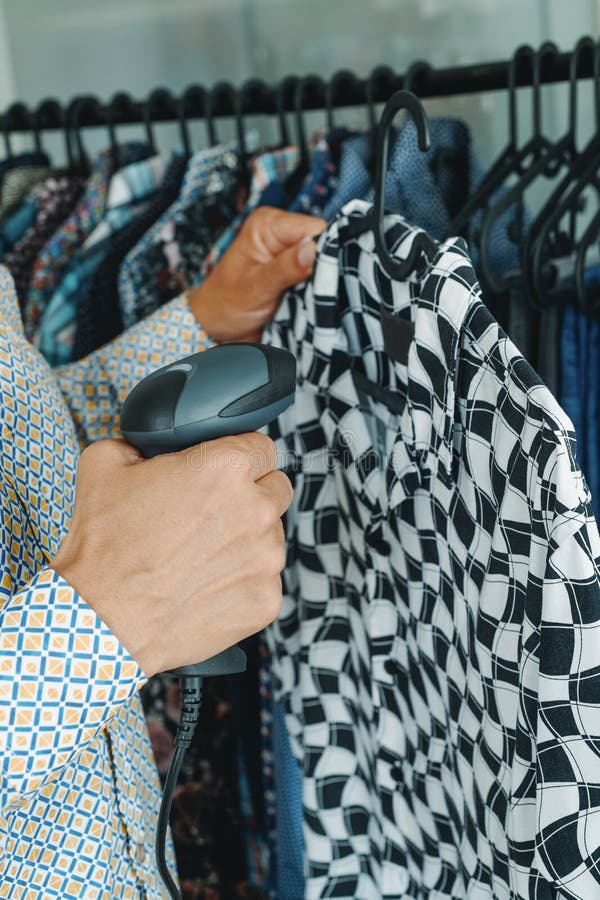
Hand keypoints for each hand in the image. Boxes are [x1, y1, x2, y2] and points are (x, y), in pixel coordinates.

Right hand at [51, 435, 292, 677]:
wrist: (103, 620)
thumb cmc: (105, 549)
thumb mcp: (104, 466)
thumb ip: (139, 444)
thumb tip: (146, 446)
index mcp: (224, 468)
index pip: (262, 446)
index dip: (242, 456)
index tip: (230, 470)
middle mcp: (255, 510)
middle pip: (276, 488)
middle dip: (251, 496)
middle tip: (213, 514)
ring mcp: (265, 558)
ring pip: (272, 536)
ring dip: (248, 541)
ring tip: (202, 556)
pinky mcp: (266, 599)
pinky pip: (266, 580)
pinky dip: (243, 582)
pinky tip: (206, 585)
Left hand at [188, 206, 324, 342]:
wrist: (216, 328)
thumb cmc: (224, 304)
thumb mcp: (254, 287)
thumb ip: (285, 268)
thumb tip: (313, 250)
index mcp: (268, 225)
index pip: (315, 228)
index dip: (325, 251)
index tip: (324, 277)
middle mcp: (282, 234)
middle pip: (324, 245)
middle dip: (324, 270)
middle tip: (314, 294)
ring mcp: (290, 255)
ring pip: (325, 265)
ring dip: (322, 285)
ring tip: (308, 301)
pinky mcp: (296, 274)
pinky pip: (320, 280)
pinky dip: (319, 293)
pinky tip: (311, 304)